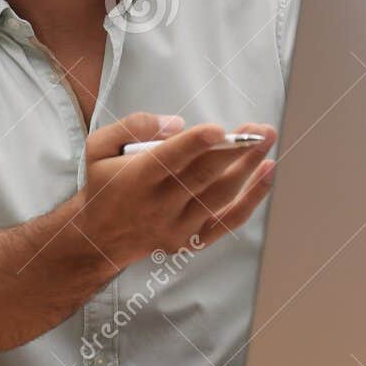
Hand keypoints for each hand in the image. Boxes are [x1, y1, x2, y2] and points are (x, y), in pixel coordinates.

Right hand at [73, 112, 277, 264]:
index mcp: (137, 179)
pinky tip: (266, 174)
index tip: (219, 129)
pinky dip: (252, 199)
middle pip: (204, 175)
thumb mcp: (99, 146)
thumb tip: (176, 125)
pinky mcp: (191, 240)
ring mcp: (178, 225)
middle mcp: (159, 205)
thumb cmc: (104, 184)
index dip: (195, 143)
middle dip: (235, 150)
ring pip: (221, 196)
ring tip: (266, 140)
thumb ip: (133, 126)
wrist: (100, 237)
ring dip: (248, 167)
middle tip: (259, 128)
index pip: (169, 159)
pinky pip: (229, 221)